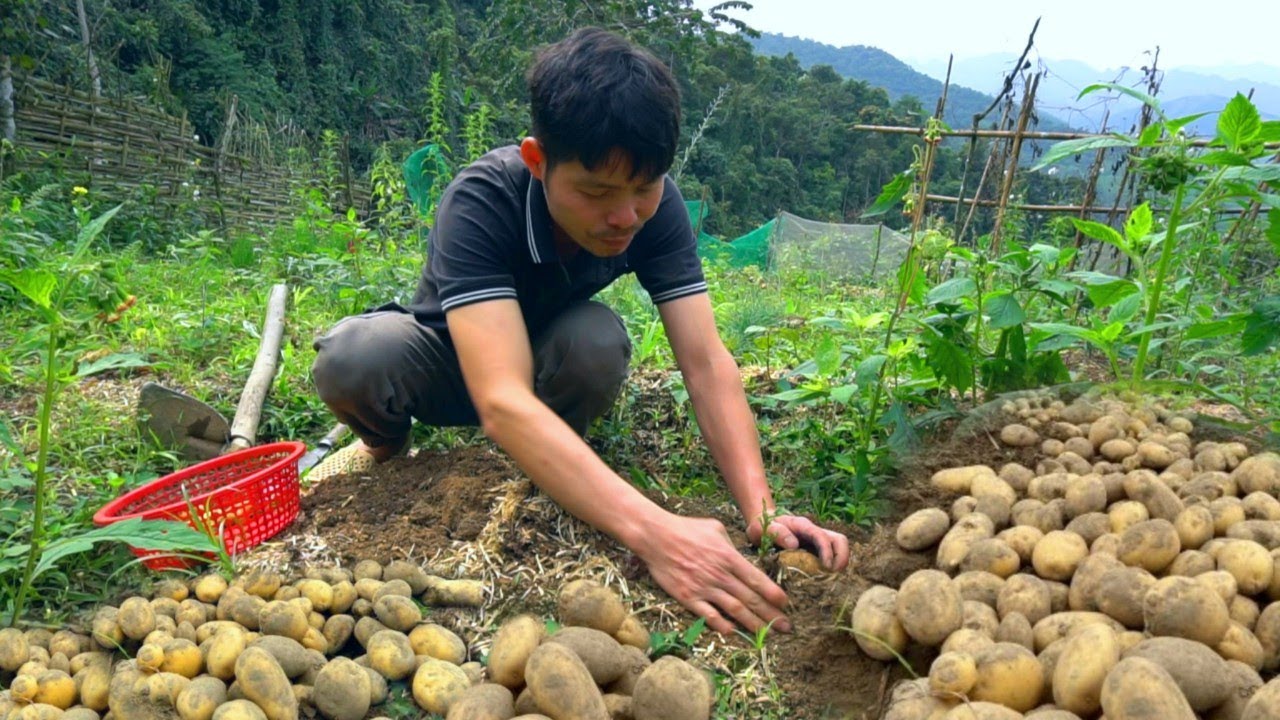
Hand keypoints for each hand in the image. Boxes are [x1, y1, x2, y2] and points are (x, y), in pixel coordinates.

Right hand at [634, 512, 792, 635]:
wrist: (655, 536)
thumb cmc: (686, 528)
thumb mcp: (715, 528)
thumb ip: (731, 544)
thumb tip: (741, 556)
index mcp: (729, 557)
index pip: (757, 579)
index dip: (773, 594)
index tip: (785, 604)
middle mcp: (720, 574)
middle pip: (750, 598)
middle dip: (771, 614)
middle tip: (786, 627)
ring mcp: (704, 587)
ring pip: (734, 610)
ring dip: (752, 624)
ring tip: (766, 634)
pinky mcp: (688, 597)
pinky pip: (709, 615)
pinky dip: (722, 625)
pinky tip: (733, 633)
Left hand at [747, 513, 850, 571]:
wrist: (762, 525)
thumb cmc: (762, 527)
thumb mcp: (762, 528)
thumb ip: (777, 533)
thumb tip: (794, 545)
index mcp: (803, 526)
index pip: (822, 536)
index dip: (827, 551)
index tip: (826, 567)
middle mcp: (815, 532)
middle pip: (840, 540)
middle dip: (841, 558)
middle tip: (832, 576)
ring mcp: (817, 542)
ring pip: (839, 549)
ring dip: (839, 564)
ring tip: (830, 580)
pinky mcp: (816, 552)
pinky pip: (832, 558)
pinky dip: (832, 569)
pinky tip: (822, 581)